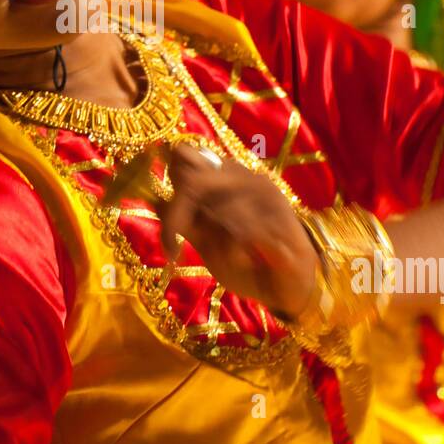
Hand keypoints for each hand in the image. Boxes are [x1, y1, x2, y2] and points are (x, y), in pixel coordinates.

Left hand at [159, 143, 318, 320]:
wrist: (289, 288)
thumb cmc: (247, 262)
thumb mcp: (206, 243)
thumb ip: (183, 220)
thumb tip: (154, 199)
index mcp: (224, 177)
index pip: (184, 155)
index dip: (166, 189)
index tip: (167, 231)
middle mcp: (243, 177)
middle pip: (193, 178)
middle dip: (178, 216)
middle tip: (173, 247)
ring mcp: (264, 193)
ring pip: (217, 207)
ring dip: (215, 243)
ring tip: (230, 258)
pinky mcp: (281, 215)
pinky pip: (243, 228)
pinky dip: (236, 251)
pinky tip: (246, 260)